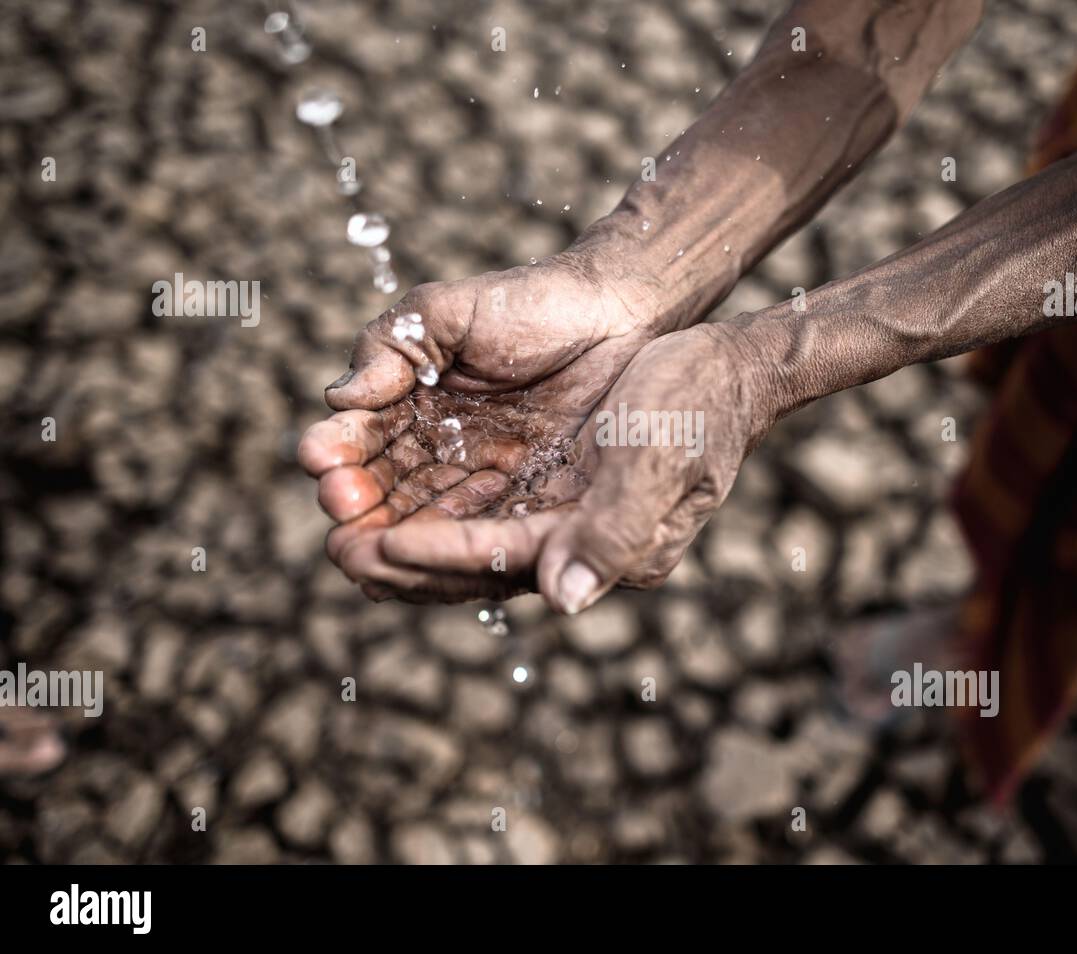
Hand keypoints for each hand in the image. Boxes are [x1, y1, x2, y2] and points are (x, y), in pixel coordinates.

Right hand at [298, 247, 666, 599]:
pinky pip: (492, 542)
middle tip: (339, 514)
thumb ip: (391, 350)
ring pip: (429, 532)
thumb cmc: (531, 304)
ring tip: (370, 552)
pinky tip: (435, 558)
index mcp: (410, 414)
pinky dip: (459, 556)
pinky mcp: (534, 511)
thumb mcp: (446, 314)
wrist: (619, 315)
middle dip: (356, 512)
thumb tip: (338, 398)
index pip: (361, 444)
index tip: (320, 460)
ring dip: (397, 546)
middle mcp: (441, 460)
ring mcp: (487, 490)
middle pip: (386, 501)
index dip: (337, 454)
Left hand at [357, 322, 771, 611]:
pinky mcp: (551, 485)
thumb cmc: (696, 406)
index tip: (375, 545)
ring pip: (466, 539)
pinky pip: (478, 508)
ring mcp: (561, 515)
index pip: (503, 560)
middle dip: (404, 560)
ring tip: (344, 527)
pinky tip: (390, 496)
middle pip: (473, 565)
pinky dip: (430, 505)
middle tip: (337, 549)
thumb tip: (562, 602)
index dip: (438, 555)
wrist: (722, 368)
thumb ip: (615, 531)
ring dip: (405, 534)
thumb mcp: (660, 459)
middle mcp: (576, 543)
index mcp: (604, 545)